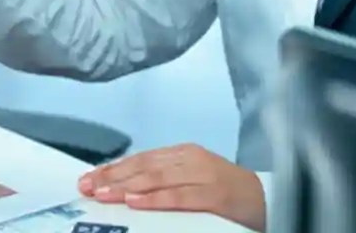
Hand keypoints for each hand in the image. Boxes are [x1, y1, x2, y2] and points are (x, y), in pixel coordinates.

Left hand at [77, 144, 265, 231]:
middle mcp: (190, 159)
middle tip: (88, 187)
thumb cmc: (226, 192)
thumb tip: (124, 189)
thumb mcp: (191, 178)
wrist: (268, 200)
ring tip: (104, 194)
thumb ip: (162, 179)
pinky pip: (180, 196)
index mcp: (182, 153)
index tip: (87, 179)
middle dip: (112, 177)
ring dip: (126, 187)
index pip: (139, 159)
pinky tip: (136, 201)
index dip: (111, 169)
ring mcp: (203, 175)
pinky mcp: (215, 194)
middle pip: (143, 166)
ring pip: (157, 178)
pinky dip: (155, 198)